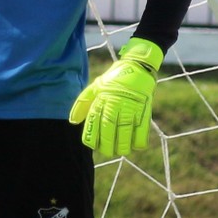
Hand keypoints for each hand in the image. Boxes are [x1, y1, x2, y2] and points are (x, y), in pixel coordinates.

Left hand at [69, 38, 163, 157]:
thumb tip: (73, 121)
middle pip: (109, 126)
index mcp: (102, 98)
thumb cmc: (114, 79)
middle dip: (107, 143)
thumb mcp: (95, 87)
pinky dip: (139, 139)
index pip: (94, 120)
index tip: (92, 145)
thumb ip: (83, 104)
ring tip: (121, 151)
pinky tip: (135, 146)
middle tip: (108, 152)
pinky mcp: (144, 107)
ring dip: (123, 144)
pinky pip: (142, 127)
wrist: (137, 66)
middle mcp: (115, 102)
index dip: (92, 135)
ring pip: (125, 129)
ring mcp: (131, 105)